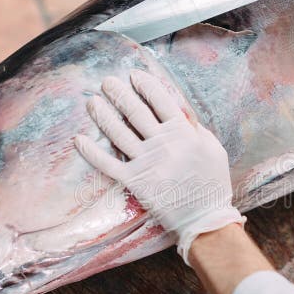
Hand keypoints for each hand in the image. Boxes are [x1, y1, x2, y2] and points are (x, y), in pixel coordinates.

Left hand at [75, 70, 245, 263]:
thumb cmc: (213, 183)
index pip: (160, 100)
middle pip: (135, 112)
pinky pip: (108, 164)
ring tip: (92, 102)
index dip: (145, 85)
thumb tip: (180, 113)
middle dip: (119, 93)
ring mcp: (147, 163)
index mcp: (184, 133)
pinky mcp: (135, 182)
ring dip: (102, 115)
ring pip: (118, 133)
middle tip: (107, 82)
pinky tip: (79, 140)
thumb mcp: (213, 149)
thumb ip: (196, 129)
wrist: (204, 218)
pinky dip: (92, 152)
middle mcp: (163, 144)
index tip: (133, 75)